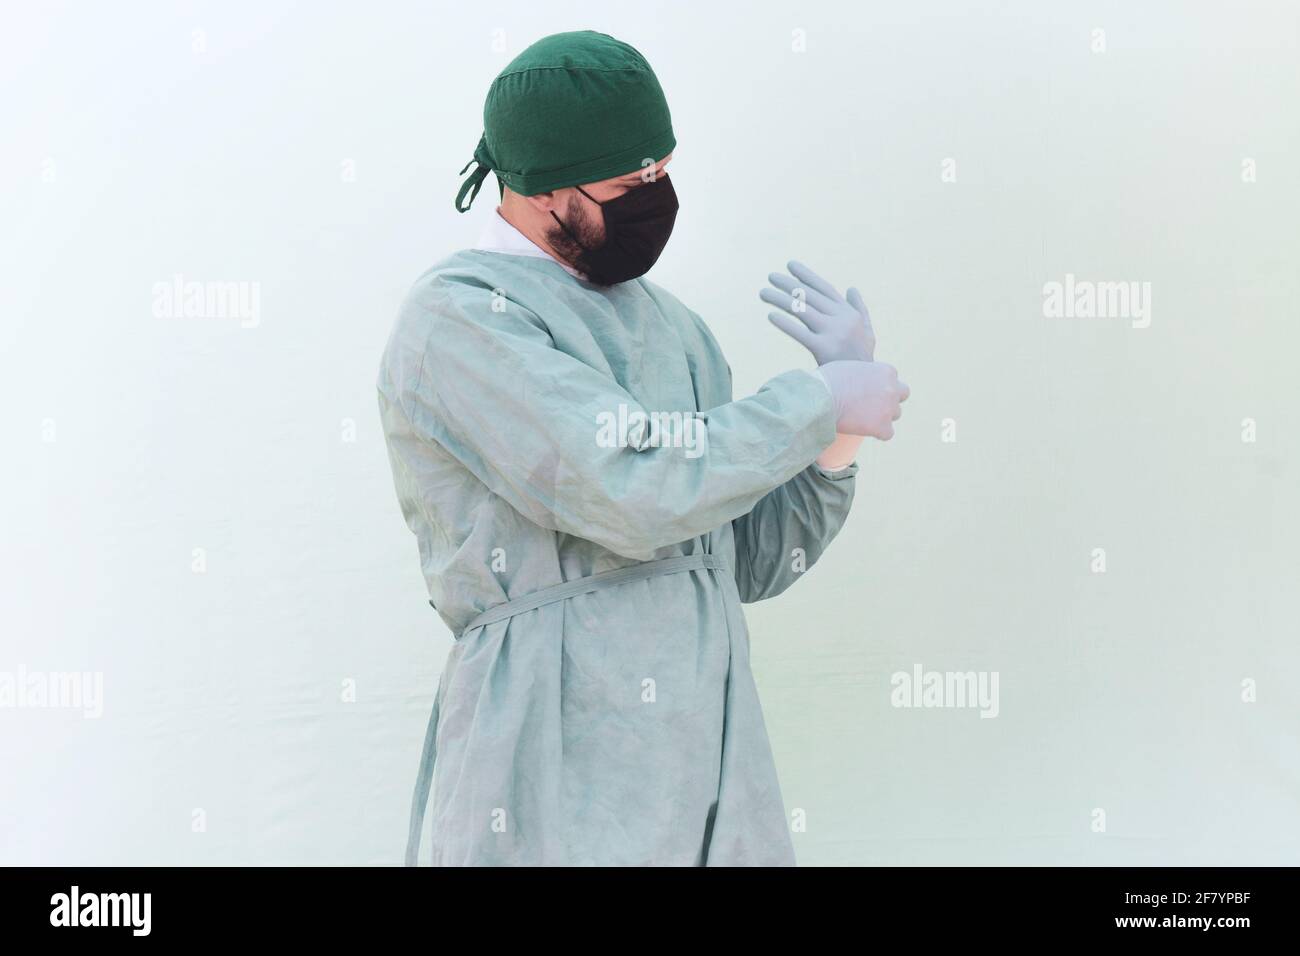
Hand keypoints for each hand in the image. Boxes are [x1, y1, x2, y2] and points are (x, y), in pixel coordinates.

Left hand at [760, 260, 875, 363]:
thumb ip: (859, 308)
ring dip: (780, 299)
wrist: (866, 384)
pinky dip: (785, 323)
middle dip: (789, 284)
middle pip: (810, 296)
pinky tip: (771, 315)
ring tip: (763, 292)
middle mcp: (841, 319)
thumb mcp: (867, 331)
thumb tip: (851, 288)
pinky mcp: (825, 349)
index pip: (824, 288)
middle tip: (770, 276)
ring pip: (803, 310)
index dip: (806, 275)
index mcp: (849, 313)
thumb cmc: (862, 359)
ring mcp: (833, 333)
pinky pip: (801, 333)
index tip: (790, 265)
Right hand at [817, 360, 908, 439]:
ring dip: (882, 416)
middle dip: (890, 399)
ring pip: (895, 415)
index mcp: (886, 371)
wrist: (819, 399)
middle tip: (872, 405)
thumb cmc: (826, 381)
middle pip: (902, 395)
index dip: (880, 387)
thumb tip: (860, 381)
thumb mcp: (849, 367)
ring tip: (862, 419)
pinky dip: (876, 433)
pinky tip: (862, 430)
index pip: (893, 380)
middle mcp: (892, 388)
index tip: (868, 392)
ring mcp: (889, 408)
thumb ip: (863, 373)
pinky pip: (887, 434)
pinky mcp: (882, 427)